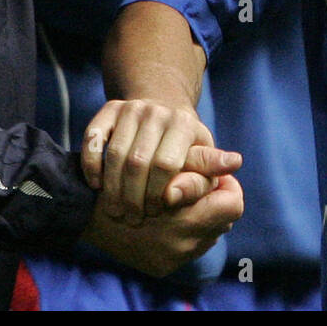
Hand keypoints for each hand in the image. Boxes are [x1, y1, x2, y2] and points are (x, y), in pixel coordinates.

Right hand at [79, 174, 243, 277]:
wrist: (81, 208)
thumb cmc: (127, 168)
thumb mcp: (168, 157)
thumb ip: (201, 163)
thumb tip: (236, 160)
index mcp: (186, 217)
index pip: (232, 205)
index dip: (226, 186)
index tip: (215, 176)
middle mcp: (179, 246)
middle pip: (223, 222)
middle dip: (214, 202)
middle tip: (200, 187)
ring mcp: (169, 260)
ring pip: (209, 235)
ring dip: (200, 216)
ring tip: (185, 201)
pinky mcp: (159, 267)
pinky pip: (192, 247)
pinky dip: (186, 229)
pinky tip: (172, 213)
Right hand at [82, 98, 240, 219]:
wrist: (160, 111)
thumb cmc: (184, 146)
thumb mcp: (200, 158)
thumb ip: (208, 170)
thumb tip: (234, 164)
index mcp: (184, 123)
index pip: (167, 165)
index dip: (158, 194)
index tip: (157, 212)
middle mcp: (157, 111)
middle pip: (137, 163)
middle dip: (133, 197)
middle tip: (134, 218)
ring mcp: (131, 107)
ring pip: (114, 155)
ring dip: (112, 189)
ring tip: (116, 209)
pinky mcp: (109, 108)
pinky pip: (93, 138)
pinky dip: (92, 165)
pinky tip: (98, 185)